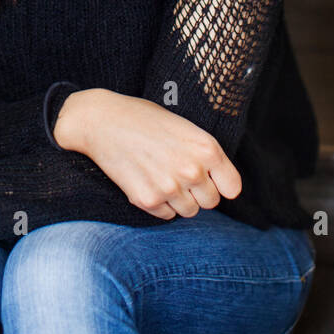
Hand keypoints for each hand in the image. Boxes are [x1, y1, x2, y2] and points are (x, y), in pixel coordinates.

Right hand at [53, 88, 241, 218]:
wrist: (101, 120)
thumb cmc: (142, 118)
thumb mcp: (183, 126)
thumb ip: (202, 153)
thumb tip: (217, 182)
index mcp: (206, 148)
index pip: (232, 188)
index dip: (221, 184)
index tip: (210, 179)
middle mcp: (192, 170)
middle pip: (211, 202)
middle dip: (198, 192)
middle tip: (177, 174)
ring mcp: (170, 187)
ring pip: (189, 211)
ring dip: (178, 199)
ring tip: (160, 175)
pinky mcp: (147, 200)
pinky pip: (166, 215)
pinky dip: (159, 204)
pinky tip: (146, 181)